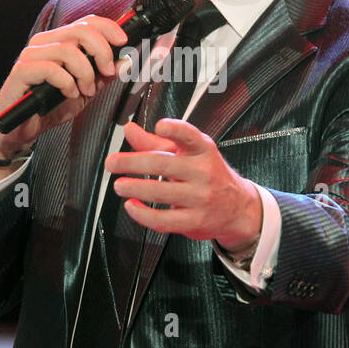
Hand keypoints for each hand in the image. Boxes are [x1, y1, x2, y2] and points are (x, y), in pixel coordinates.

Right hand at [0, 14, 128, 159]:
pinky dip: (67, 82)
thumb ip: (103, 76)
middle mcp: (44, 43)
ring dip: (85, 72)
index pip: (87, 22)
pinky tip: (69, 94)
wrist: (20, 130)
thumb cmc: (48, 107)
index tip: (123, 42)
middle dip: (101, 51)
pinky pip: (52, 69)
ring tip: (85, 90)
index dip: (108, 28)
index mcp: (59, 42)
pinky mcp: (22, 71)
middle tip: (106, 73)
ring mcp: (31, 55)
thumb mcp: (85, 91)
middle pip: (81, 30)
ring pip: (68, 50)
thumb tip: (124, 61)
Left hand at [106, 118, 262, 252]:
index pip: (190, 136)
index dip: (175, 130)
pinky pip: (163, 220)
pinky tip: (131, 206)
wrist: (237, 208)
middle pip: (163, 165)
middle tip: (112, 163)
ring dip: (135, 188)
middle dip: (132, 163)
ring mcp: (201, 198)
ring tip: (119, 185)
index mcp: (202, 150)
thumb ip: (155, 143)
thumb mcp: (188, 154)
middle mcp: (204, 172)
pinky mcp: (195, 221)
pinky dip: (142, 214)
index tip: (160, 126)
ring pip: (161, 193)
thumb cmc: (206, 175)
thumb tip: (129, 129)